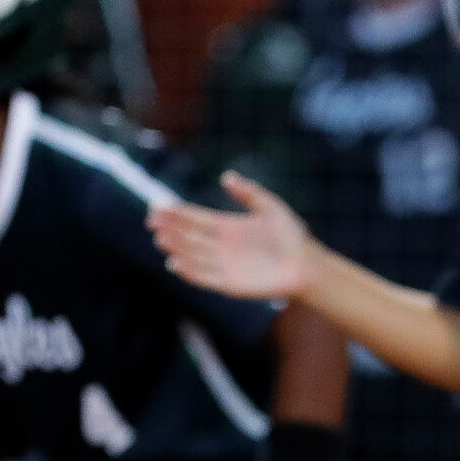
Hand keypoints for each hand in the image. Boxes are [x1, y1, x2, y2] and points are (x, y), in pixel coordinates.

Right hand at [148, 171, 323, 300]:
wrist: (306, 265)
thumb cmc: (292, 236)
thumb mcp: (270, 207)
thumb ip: (248, 192)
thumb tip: (226, 176)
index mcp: (228, 227)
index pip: (196, 219)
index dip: (177, 214)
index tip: (159, 207)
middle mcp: (221, 246)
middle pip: (189, 237)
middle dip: (171, 229)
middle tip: (153, 222)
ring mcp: (224, 265)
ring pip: (192, 256)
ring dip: (176, 248)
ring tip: (160, 239)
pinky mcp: (229, 284)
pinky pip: (204, 278)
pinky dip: (189, 272)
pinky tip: (175, 263)